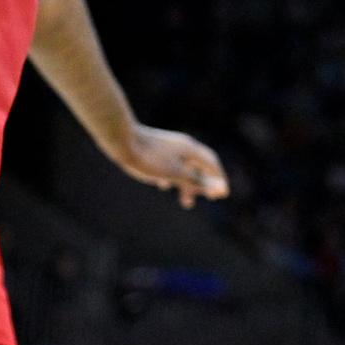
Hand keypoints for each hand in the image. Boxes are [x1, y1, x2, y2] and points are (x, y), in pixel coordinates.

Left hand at [111, 125, 229, 207]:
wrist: (122, 141)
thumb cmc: (150, 158)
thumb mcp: (175, 173)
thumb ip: (197, 181)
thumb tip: (218, 187)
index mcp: (191, 150)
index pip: (212, 164)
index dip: (219, 179)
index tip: (223, 194)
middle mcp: (183, 147)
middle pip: (200, 167)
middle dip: (205, 183)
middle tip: (211, 198)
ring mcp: (169, 148)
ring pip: (184, 168)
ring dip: (188, 185)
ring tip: (186, 203)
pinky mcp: (155, 151)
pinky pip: (170, 166)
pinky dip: (173, 178)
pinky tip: (164, 186)